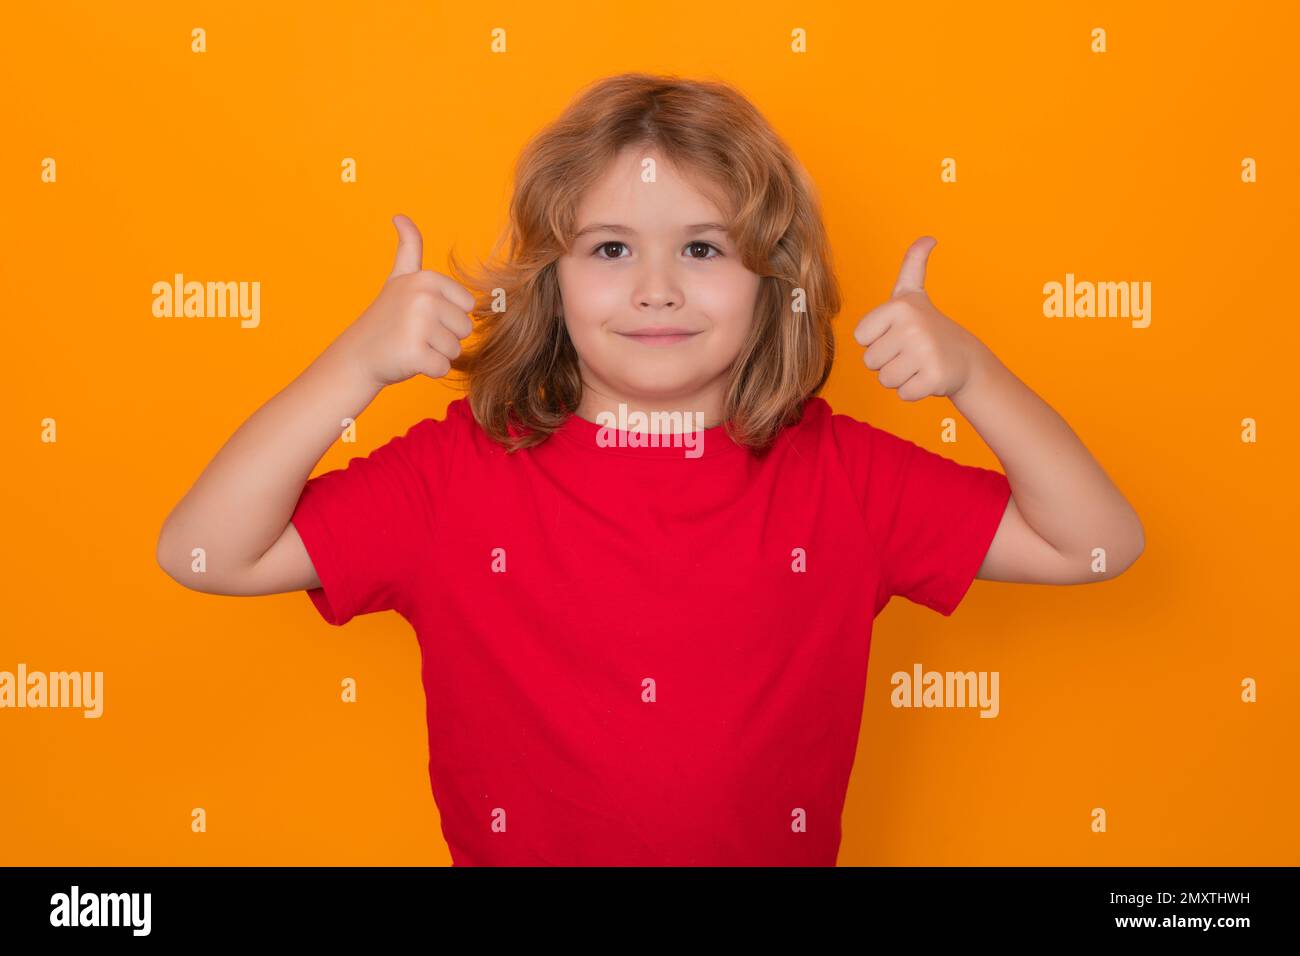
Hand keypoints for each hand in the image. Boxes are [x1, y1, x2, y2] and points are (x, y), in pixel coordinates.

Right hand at [331, 214, 475, 387]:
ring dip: (436, 354)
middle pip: (464, 329)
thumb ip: (408, 248)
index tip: (420, 315)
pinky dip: (428, 370)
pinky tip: (408, 360)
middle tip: (414, 334)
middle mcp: (424, 298)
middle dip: (443, 337)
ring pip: (455, 350)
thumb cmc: (386, 318)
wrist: (357, 355)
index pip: (467, 307)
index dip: (447, 317)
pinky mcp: (415, 354)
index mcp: (427, 279)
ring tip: (410, 345)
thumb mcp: (399, 278)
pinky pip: (443, 368)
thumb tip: (400, 216)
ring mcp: (419, 325)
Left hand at [853, 237, 984, 401]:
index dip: (877, 340)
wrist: (964, 358)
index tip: (898, 333)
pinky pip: (903, 394)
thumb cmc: (928, 326)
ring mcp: (924, 353)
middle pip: (870, 361)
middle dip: (888, 361)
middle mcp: (912, 327)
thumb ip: (913, 264)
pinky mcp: (934, 378)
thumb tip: (928, 238)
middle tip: (911, 351)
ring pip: (885, 379)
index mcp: (899, 306)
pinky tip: (928, 376)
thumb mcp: (913, 293)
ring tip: (919, 363)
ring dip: (900, 376)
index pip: (861, 338)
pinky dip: (913, 390)